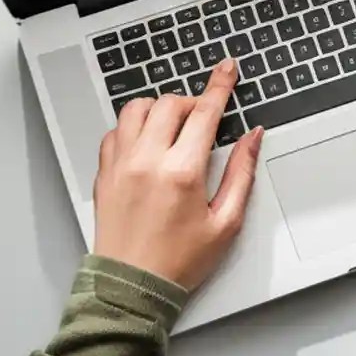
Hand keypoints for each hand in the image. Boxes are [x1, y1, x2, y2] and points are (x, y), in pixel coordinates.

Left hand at [93, 59, 263, 290]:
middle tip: (203, 116)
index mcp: (182, 172)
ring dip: (158, 108)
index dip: (220, 85)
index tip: (227, 68)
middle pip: (170, 104)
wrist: (132, 287)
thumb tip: (252, 138)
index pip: (204, 112)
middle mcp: (147, 161)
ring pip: (136, 109)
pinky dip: (132, 126)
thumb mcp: (225, 222)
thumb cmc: (178, 261)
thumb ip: (241, 173)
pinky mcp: (103, 174)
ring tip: (172, 125)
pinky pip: (114, 131)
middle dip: (191, 101)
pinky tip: (146, 141)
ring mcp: (120, 165)